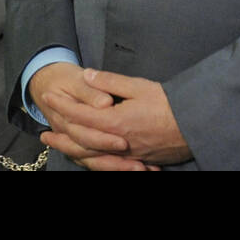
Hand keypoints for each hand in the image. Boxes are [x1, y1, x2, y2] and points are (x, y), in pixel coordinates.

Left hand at [42, 69, 189, 167]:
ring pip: (92, 157)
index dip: (63, 105)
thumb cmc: (169, 104)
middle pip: (81, 141)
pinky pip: (108, 163)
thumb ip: (111, 82)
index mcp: (115, 121)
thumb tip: (87, 76)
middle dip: (61, 136)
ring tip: (59, 147)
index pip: (81, 114)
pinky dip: (93, 160)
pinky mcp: (136, 160)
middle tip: (43, 135)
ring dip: (73, 151)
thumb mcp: (139, 86)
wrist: (196, 126)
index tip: (49, 97)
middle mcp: (117, 142)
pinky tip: (88, 156)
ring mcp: (126, 154)